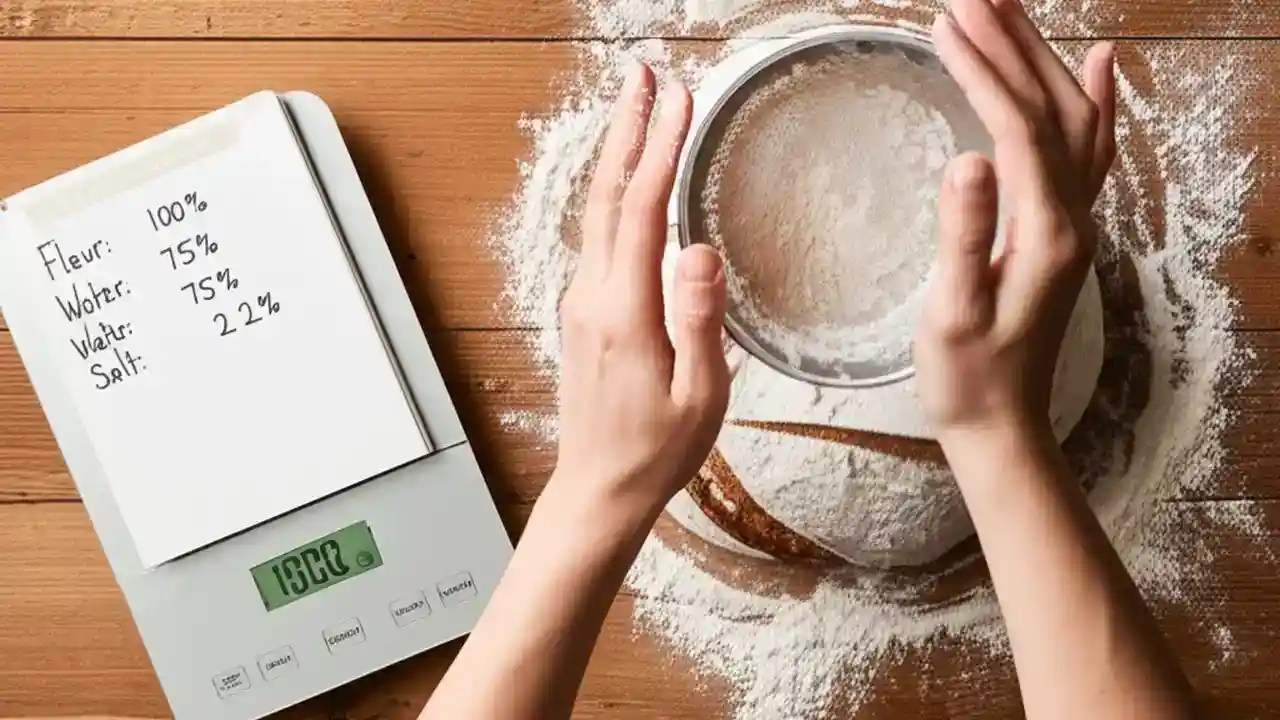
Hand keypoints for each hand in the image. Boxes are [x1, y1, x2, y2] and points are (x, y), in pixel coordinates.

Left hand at [555, 64, 730, 514]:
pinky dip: (613, 195)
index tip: (679, 98)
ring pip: (595, 213)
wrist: (598, 490)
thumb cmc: (656, 451)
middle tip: (645, 76)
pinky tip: (629, 183)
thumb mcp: (698, 395)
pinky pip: (596, 238)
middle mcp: (592, 298)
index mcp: (624, 312)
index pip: (641, 211)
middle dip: (628, 130)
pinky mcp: (583, 314)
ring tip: (639, 110)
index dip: (661, 149)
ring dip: (618, 156)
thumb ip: (699, 320)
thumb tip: (700, 249)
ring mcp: (581, 304)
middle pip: (606, 196)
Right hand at [914, 0, 1116, 439]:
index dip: (984, 73)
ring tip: (1008, 10)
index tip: (945, 26)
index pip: (1020, 128)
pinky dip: (1091, 97)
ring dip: (1043, 59)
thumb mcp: (953, 313)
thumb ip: (964, 237)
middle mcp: (1073, 218)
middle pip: (1055, 109)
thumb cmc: (967, 377)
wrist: (1001, 424)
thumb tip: (968, 158)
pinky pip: (1089, 149)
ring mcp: (1075, 223)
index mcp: (1045, 233)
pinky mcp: (1063, 231)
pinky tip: (1096, 63)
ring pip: (1075, 120)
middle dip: (1013, 45)